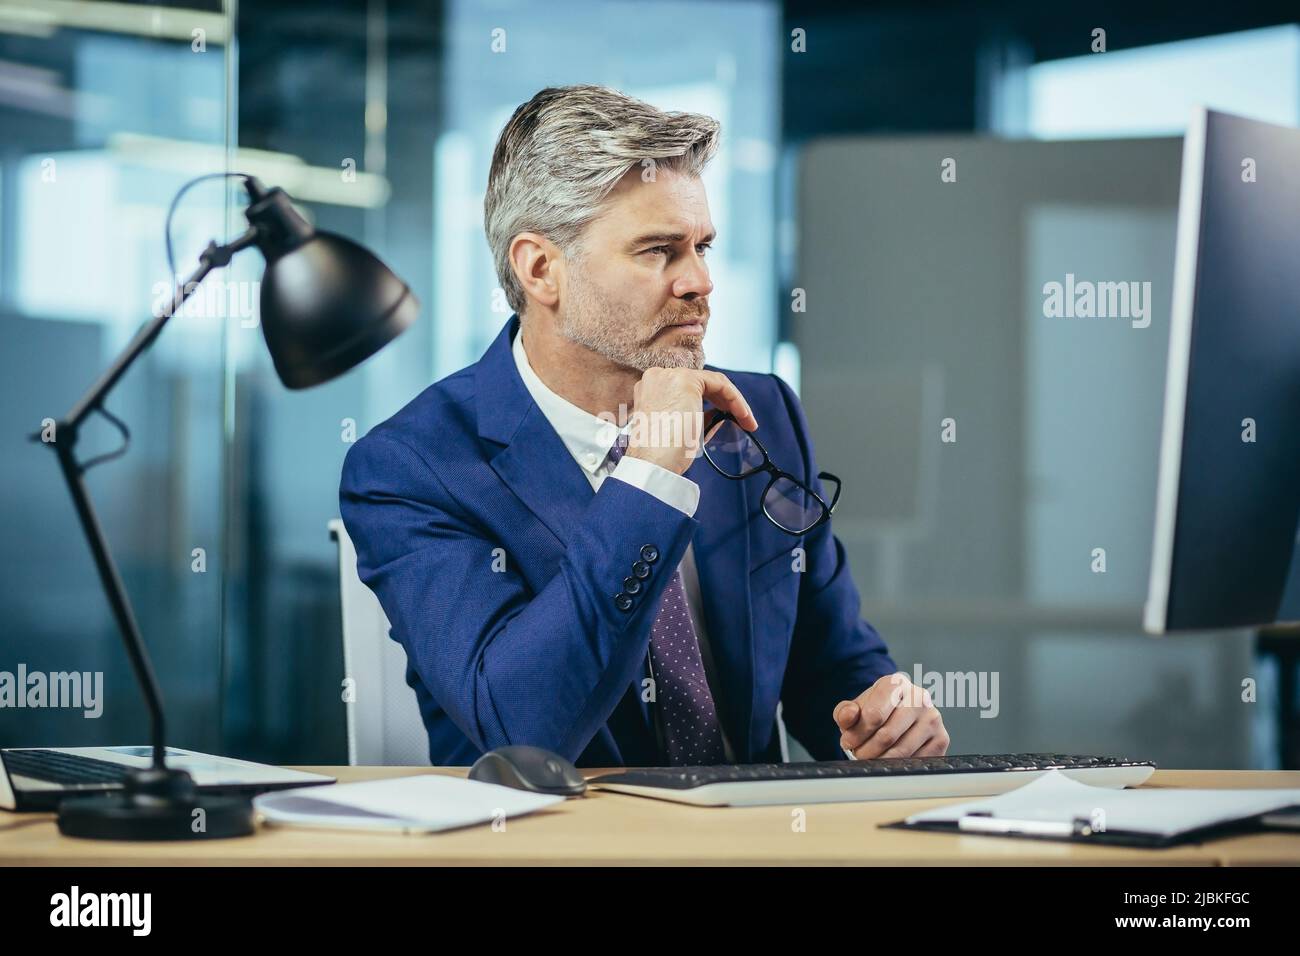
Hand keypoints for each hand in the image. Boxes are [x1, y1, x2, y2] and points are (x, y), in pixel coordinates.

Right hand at [625, 368, 757, 475]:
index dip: (711, 402)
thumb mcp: (682, 432)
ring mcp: (671, 376)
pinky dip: (735, 399)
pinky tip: (743, 416)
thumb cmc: (664, 456)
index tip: (725, 418)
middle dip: (725, 401)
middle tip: (742, 420)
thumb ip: (697, 418)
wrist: (653, 462)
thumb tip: (718, 414)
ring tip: (747, 421)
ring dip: (733, 402)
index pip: (689, 390)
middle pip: (702, 384)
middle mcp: (658, 378)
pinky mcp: (687, 380)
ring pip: (713, 382)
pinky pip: (720, 384)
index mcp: (650, 391)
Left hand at [834, 672, 949, 758]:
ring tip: (869, 758)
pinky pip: (916, 761)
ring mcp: (933, 718)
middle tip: (857, 754)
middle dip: (866, 750)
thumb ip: (845, 712)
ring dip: (879, 760)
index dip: (857, 734)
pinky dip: (898, 766)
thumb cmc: (875, 711)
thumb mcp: (856, 708)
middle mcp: (919, 697)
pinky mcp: (942, 738)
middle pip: (887, 736)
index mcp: (896, 683)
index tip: (848, 742)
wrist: (898, 714)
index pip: (874, 715)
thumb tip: (847, 717)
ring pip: (902, 751)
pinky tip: (889, 760)